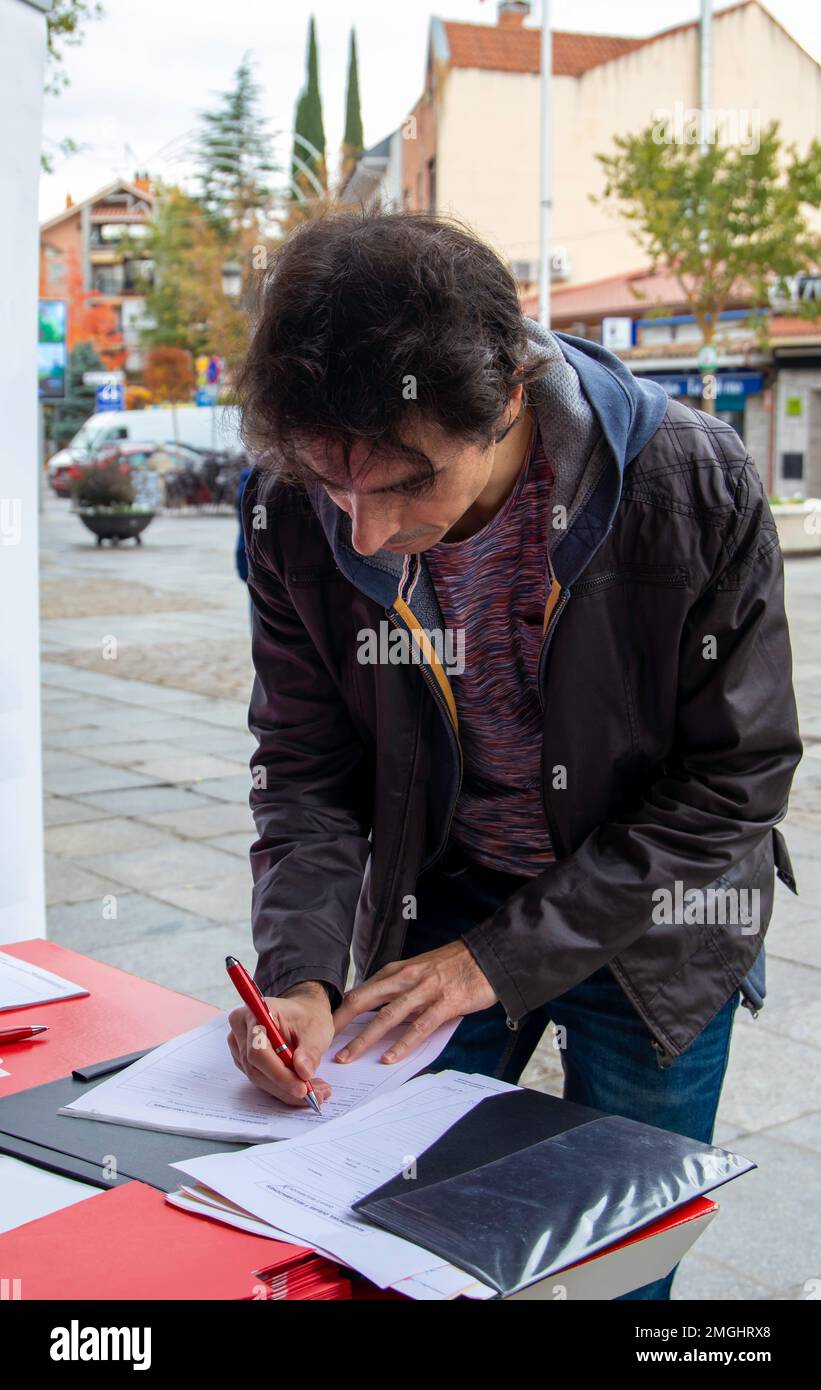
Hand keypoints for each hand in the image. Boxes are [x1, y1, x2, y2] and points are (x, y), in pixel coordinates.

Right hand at [227, 982, 334, 1105]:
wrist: (302, 1014)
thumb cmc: (308, 1017)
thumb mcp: (317, 1030)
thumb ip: (310, 1051)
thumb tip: (303, 1073)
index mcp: (256, 1012)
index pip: (259, 1051)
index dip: (279, 1074)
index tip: (301, 1089)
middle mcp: (241, 1028)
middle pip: (255, 1068)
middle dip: (285, 1087)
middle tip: (315, 1096)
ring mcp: (239, 1045)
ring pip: (257, 1077)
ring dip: (286, 1090)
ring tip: (316, 1092)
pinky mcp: (243, 1059)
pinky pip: (260, 1079)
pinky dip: (282, 1088)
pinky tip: (301, 1086)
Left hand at [331, 941, 496, 1065]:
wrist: (488, 956)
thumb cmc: (454, 965)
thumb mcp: (420, 970)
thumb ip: (399, 989)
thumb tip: (379, 1014)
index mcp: (398, 971)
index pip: (361, 991)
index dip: (341, 1011)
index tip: (325, 1028)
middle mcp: (406, 978)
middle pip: (365, 1000)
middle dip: (342, 1023)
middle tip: (323, 1043)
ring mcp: (425, 991)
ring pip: (387, 1017)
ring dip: (364, 1039)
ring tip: (348, 1057)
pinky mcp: (444, 1004)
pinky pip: (418, 1027)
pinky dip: (401, 1044)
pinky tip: (388, 1058)